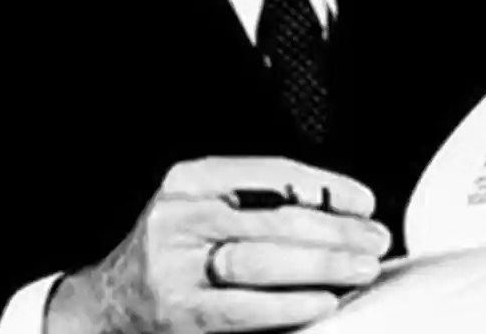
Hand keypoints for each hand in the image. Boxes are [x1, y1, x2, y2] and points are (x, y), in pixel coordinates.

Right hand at [44, 156, 391, 333]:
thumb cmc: (177, 254)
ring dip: (321, 264)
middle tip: (375, 239)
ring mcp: (175, 266)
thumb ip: (259, 205)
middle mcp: (179, 216)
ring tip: (361, 268)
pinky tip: (322, 300)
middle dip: (335, 229)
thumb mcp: (206, 211)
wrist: (110, 305)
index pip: (270, 173)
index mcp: (190, 180)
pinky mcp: (181, 312)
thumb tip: (345, 213)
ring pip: (260, 259)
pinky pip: (243, 308)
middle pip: (273, 218)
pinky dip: (289, 303)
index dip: (325, 187)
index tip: (364, 201)